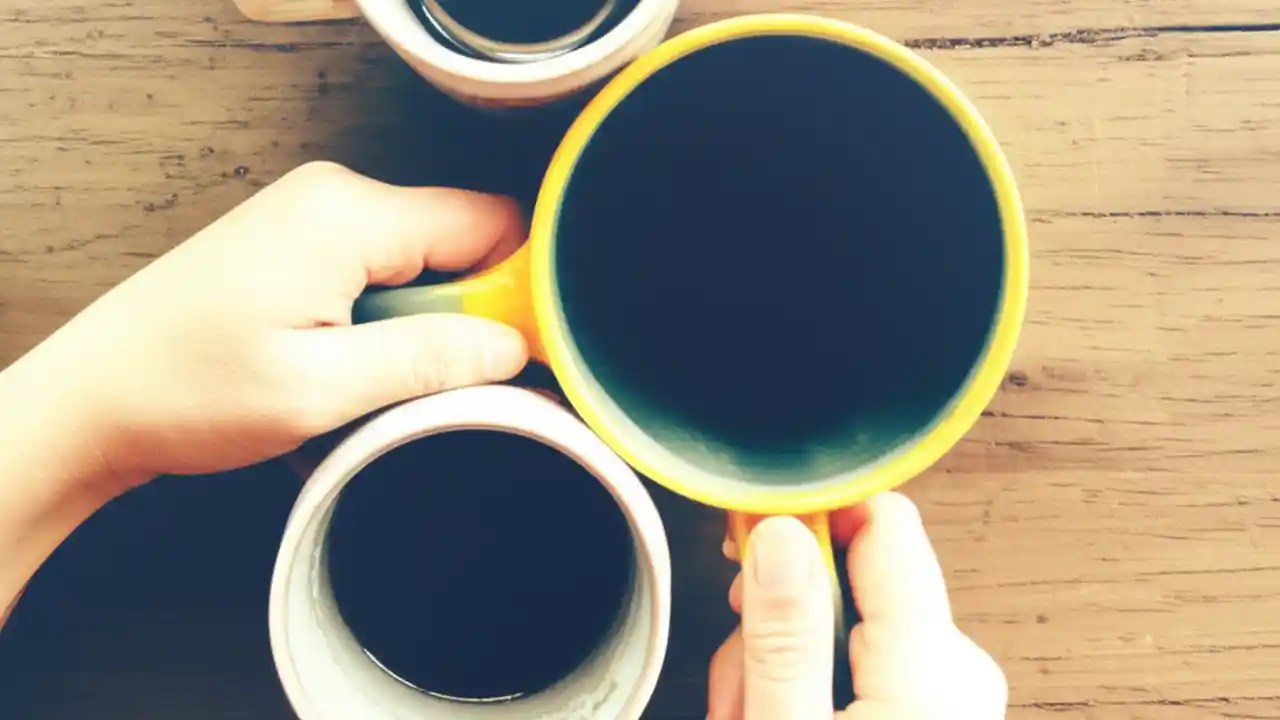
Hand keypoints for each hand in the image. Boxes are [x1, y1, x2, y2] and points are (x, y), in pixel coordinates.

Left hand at [13, 161, 529, 487]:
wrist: (93, 395)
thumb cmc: (188, 390)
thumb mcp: (319, 389)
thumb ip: (427, 360)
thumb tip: (514, 344)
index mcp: (347, 214)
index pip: (489, 223)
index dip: (516, 287)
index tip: (511, 353)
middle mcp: (335, 195)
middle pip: (460, 242)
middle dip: (463, 315)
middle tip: (418, 381)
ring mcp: (314, 215)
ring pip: (423, 263)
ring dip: (418, 327)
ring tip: (363, 378)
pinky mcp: (300, 242)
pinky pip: (382, 272)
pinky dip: (383, 323)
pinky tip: (341, 363)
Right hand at [708, 493, 1006, 718]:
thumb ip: (786, 635)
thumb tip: (778, 532)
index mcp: (932, 665)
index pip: (882, 520)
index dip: (804, 512)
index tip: (745, 534)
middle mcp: (956, 666)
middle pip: (850, 576)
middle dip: (777, 614)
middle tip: (736, 678)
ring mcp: (947, 690)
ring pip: (844, 620)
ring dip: (783, 657)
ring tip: (748, 713)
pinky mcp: (930, 707)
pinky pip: (860, 659)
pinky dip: (811, 683)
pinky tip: (780, 714)